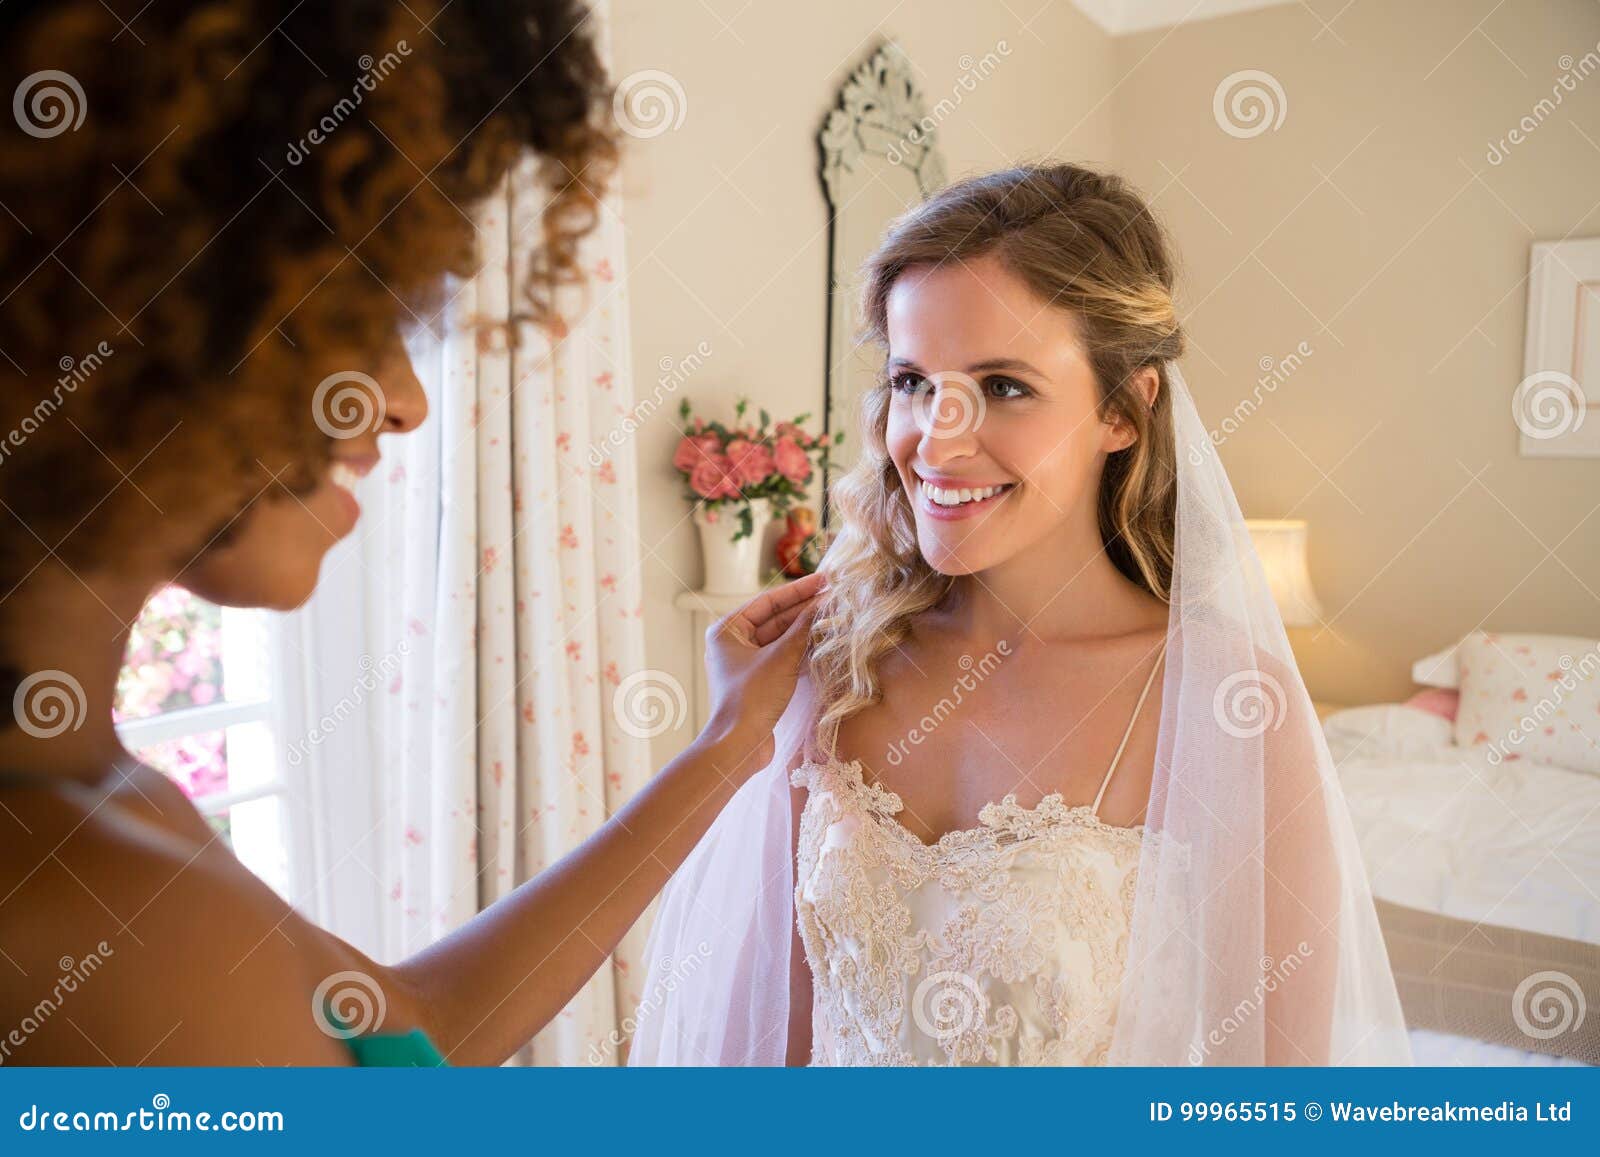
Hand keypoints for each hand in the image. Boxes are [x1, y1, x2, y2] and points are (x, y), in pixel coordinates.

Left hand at [699, 571, 825, 779]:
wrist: (739, 744)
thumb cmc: (751, 698)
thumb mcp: (781, 658)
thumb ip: (802, 630)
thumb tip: (822, 605)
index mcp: (727, 630)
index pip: (767, 602)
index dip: (797, 590)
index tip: (824, 580)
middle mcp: (733, 643)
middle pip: (774, 619)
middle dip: (804, 609)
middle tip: (834, 597)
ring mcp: (746, 662)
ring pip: (780, 639)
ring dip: (805, 629)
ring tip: (835, 615)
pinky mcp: (758, 681)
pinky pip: (782, 657)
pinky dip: (801, 649)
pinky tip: (824, 641)